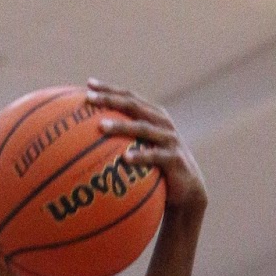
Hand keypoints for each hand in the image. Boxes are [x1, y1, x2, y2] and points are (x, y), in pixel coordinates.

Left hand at [87, 80, 206, 215]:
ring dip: (121, 126)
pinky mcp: (175, 159)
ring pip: (143, 128)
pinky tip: (125, 159)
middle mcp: (162, 122)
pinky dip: (141, 156)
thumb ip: (122, 143)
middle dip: (110, 99)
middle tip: (89, 98)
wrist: (188, 190)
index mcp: (152, 116)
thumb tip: (87, 145)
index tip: (88, 84)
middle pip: (133, 105)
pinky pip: (155, 156)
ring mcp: (169, 139)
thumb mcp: (142, 152)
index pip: (128, 97)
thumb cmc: (158, 171)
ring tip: (101, 126)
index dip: (109, 89)